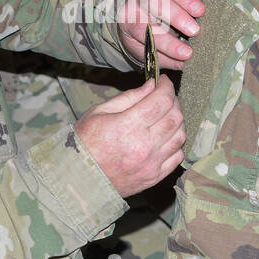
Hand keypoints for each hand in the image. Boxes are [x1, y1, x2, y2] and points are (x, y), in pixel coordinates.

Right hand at [75, 76, 184, 195]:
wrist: (78, 177)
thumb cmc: (84, 142)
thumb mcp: (99, 112)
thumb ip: (129, 97)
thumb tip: (152, 85)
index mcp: (128, 126)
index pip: (162, 100)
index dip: (167, 86)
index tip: (163, 81)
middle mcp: (144, 146)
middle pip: (175, 116)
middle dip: (173, 101)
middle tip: (164, 96)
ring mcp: (151, 163)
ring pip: (180, 136)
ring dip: (177, 121)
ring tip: (165, 116)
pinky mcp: (154, 177)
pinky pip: (178, 156)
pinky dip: (176, 143)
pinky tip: (165, 136)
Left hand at [117, 0, 209, 69]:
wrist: (136, 16)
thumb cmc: (144, 38)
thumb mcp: (148, 53)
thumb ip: (167, 58)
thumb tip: (189, 64)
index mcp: (130, 21)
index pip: (145, 31)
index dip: (167, 43)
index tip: (187, 53)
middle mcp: (139, 1)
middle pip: (155, 3)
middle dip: (176, 17)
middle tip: (195, 31)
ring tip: (201, 12)